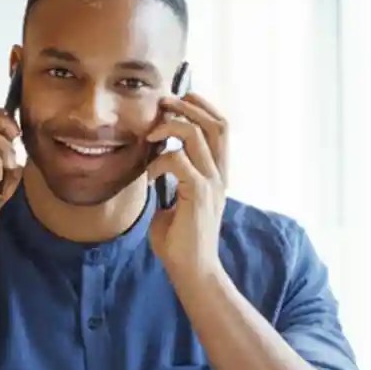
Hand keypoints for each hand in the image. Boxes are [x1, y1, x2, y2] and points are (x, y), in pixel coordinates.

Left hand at [146, 93, 228, 279]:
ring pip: (196, 134)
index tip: (178, 100)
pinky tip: (149, 175)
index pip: (221, 126)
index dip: (203, 105)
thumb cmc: (181, 239)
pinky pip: (177, 161)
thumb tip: (155, 161)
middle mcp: (220, 174)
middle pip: (215, 121)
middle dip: (188, 105)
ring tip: (152, 134)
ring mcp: (212, 183)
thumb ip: (174, 178)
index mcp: (218, 173)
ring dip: (170, 126)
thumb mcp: (177, 199)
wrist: (192, 269)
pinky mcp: (198, 194)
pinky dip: (158, 161)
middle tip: (163, 103)